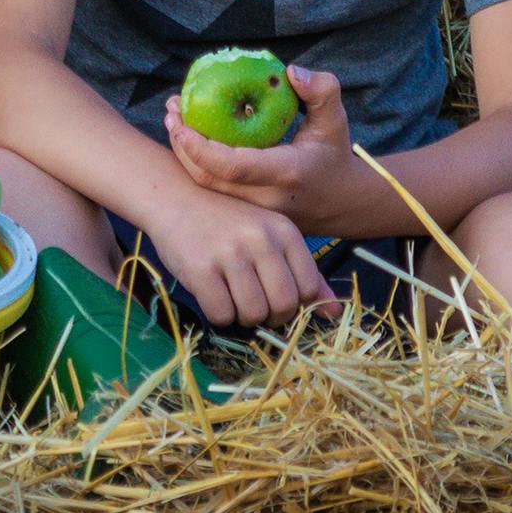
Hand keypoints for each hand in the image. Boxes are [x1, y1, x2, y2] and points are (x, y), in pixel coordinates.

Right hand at [140, 184, 339, 330]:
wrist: (175, 197)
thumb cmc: (227, 222)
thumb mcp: (270, 237)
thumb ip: (304, 274)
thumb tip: (335, 313)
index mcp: (284, 230)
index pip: (307, 289)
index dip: (292, 302)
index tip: (272, 293)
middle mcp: (261, 239)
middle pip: (283, 306)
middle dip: (268, 315)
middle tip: (251, 300)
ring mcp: (230, 253)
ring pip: (253, 314)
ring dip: (242, 315)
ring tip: (230, 293)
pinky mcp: (201, 268)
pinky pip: (221, 314)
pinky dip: (218, 313)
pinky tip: (211, 291)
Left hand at [165, 64, 373, 235]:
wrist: (344, 203)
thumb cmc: (335, 154)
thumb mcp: (336, 119)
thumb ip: (321, 90)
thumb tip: (291, 71)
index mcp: (286, 173)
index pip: (232, 167)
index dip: (200, 147)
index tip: (181, 121)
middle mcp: (267, 199)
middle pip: (209, 180)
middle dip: (182, 146)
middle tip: (172, 110)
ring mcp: (255, 213)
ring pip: (207, 190)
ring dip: (184, 156)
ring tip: (175, 120)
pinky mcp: (247, 216)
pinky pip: (215, 193)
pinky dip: (197, 166)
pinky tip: (189, 139)